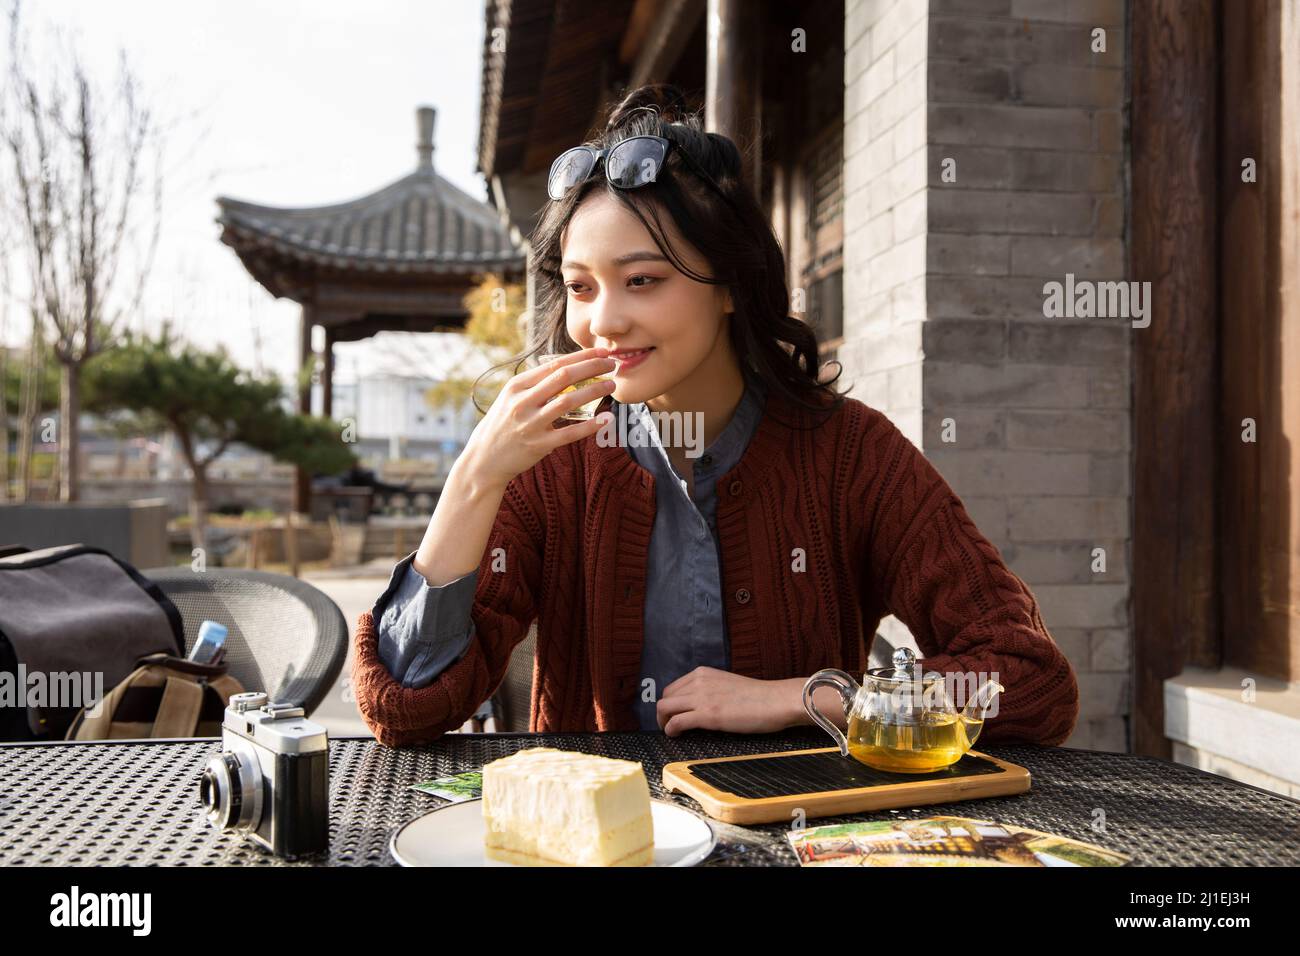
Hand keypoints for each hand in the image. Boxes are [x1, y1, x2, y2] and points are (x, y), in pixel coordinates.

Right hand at [462, 347, 617, 490]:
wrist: (484, 458)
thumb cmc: (503, 424)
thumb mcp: (511, 398)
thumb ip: (535, 384)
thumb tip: (566, 368)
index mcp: (517, 386)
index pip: (555, 364)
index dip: (582, 356)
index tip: (602, 352)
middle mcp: (523, 402)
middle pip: (564, 377)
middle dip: (592, 367)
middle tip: (612, 364)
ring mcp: (530, 423)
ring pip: (568, 401)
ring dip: (594, 391)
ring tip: (611, 385)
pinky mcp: (538, 445)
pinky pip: (569, 433)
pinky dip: (590, 426)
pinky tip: (606, 419)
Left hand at [656, 667, 797, 735]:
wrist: (776, 700)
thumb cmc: (758, 697)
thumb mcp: (727, 685)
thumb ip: (709, 690)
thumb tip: (697, 706)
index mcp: (703, 673)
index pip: (672, 687)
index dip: (670, 704)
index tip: (673, 715)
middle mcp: (699, 681)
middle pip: (665, 697)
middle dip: (663, 714)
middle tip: (669, 726)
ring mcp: (702, 697)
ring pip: (665, 708)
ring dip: (663, 722)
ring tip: (672, 732)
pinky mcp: (708, 715)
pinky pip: (676, 722)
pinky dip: (671, 730)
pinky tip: (677, 735)